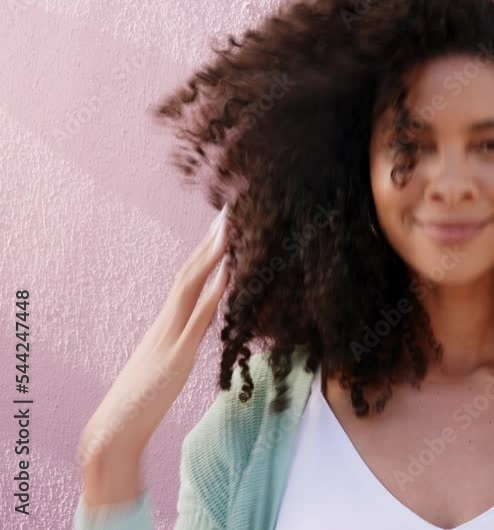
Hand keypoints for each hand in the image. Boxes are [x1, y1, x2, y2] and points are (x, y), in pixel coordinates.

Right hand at [78, 204, 231, 507]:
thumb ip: (181, 344)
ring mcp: (169, 336)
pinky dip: (213, 293)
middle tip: (231, 210)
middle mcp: (165, 322)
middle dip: (211, 241)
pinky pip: (197, 318)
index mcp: (165, 324)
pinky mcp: (176, 356)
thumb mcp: (168, 365)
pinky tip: (230, 274)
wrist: (114, 430)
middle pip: (189, 272)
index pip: (187, 279)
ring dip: (212, 255)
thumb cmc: (142, 402)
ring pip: (190, 286)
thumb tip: (198, 331)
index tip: (222, 226)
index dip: (205, 252)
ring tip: (232, 227)